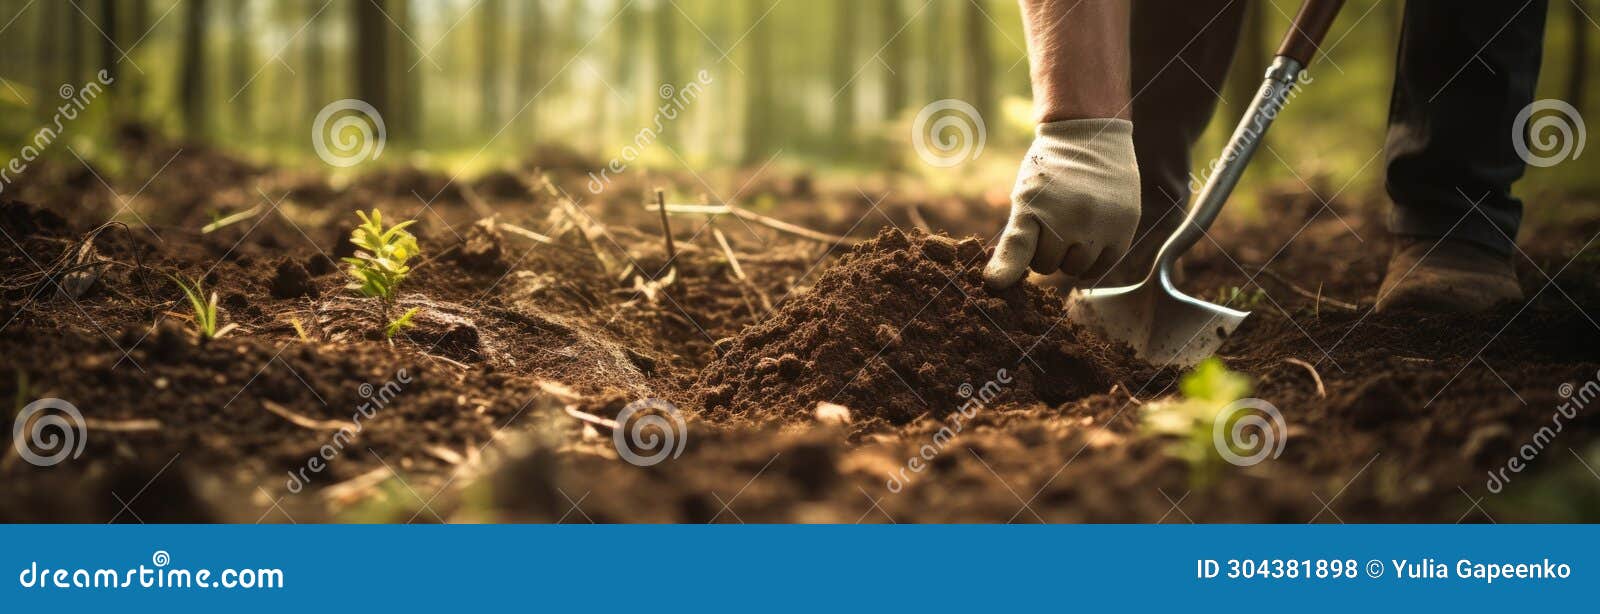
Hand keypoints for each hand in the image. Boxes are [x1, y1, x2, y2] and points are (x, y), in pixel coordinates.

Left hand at [983, 118, 1140, 289]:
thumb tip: (994, 283)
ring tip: (1073, 227)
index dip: (1004, 271)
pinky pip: (1102, 267)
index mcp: (1034, 206)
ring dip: (1071, 257)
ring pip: (1075, 270)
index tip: (993, 283)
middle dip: (1046, 251)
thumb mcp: (1025, 197)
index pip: (1018, 249)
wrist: (1091, 136)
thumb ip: (1014, 242)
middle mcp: (1067, 216)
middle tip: (1053, 224)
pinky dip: (1093, 261)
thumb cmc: (1052, 173)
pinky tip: (1090, 239)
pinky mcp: (1124, 227)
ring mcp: (1098, 223)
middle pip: (1047, 266)